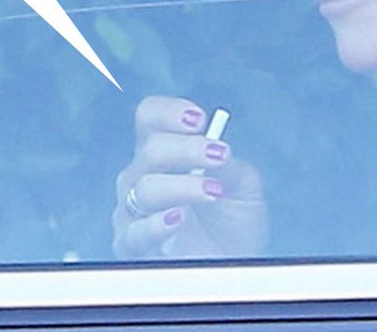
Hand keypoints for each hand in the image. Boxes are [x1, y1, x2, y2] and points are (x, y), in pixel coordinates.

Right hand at [113, 96, 267, 258]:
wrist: (235, 264)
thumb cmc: (233, 222)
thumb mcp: (243, 186)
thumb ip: (230, 165)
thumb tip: (218, 147)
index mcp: (164, 154)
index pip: (150, 118)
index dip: (169, 113)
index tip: (199, 120)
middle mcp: (142, 176)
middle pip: (151, 149)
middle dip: (188, 149)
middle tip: (219, 155)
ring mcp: (133, 210)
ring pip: (146, 187)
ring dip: (183, 185)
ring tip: (214, 192)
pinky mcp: (132, 244)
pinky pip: (135, 232)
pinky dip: (156, 224)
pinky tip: (179, 218)